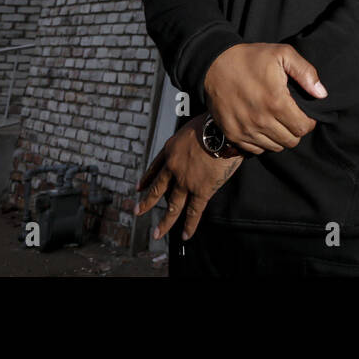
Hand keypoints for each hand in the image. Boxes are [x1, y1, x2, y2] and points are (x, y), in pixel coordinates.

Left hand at [134, 115, 242, 240]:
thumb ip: (189, 138)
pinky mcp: (201, 190)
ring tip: (157, 233)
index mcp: (170, 151)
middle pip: (158, 190)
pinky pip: (194, 212)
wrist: (220, 131)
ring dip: (165, 222)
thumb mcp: (191, 125)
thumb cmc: (210, 123)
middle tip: (138, 212)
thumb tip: (197, 142)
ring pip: (173, 206)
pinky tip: (185, 235)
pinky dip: (189, 225)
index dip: (147, 179)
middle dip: (147, 203)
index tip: (140, 187)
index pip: (155, 168)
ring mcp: (186, 181)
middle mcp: (173, 168)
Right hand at [203, 42, 325, 154]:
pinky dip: (263, 142)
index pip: (303, 128)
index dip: (308, 123)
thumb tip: (321, 94)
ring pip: (274, 147)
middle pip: (290, 141)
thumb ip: (305, 73)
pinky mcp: (232, 134)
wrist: (214, 65)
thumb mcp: (282, 54)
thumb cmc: (251, 58)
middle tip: (291, 117)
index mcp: (276, 102)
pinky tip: (262, 126)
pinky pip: (256, 149)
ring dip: (280, 137)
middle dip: (295, 131)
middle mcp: (260, 120)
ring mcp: (245, 129)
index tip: (305, 115)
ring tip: (277, 121)